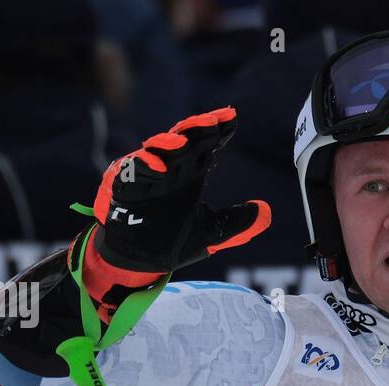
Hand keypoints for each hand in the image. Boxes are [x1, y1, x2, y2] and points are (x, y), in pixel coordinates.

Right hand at [79, 107, 270, 319]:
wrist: (141, 264)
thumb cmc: (172, 241)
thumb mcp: (211, 233)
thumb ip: (237, 223)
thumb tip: (266, 212)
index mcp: (190, 174)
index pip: (206, 145)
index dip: (219, 131)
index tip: (232, 117)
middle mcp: (169, 169)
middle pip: (183, 140)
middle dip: (196, 129)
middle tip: (213, 121)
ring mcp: (145, 176)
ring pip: (156, 150)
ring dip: (167, 143)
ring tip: (181, 142)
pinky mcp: (123, 187)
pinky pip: (131, 172)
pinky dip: (143, 167)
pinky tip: (157, 167)